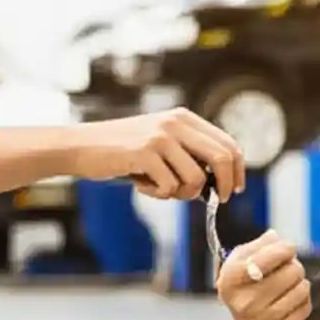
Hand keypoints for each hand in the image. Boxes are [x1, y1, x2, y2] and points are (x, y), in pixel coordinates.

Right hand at [71, 107, 244, 200]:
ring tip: (159, 188)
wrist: (82, 146)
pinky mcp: (145, 153)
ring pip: (196, 178)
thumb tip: (220, 182)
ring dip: (181, 193)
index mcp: (184, 118)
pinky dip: (158, 194)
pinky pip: (169, 186)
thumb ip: (189, 154)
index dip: (237, 169)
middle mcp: (176, 123)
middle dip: (224, 185)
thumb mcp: (161, 142)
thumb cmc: (124, 151)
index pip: (227, 143)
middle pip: (222, 157)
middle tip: (217, 201)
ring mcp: (160, 137)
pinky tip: (140, 184)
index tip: (234, 189)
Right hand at [217, 230, 312, 319]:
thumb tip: (275, 237)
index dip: (285, 248)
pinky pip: (306, 306)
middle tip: (286, 270)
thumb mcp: (242, 260)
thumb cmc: (247, 285)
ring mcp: (261, 318)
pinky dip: (303, 300)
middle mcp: (244, 300)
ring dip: (300, 282)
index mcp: (231, 278)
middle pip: (293, 270)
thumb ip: (259, 245)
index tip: (287, 249)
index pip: (271, 255)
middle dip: (294, 265)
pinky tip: (291, 301)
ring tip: (289, 284)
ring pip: (302, 288)